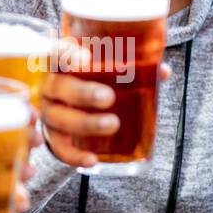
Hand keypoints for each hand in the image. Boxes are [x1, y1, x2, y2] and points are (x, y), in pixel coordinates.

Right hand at [39, 38, 169, 167]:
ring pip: (58, 118)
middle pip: (58, 87)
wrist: (70, 105)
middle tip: (108, 97)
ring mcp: (49, 112)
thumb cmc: (91, 80)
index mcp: (62, 64)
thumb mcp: (109, 70)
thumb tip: (162, 72)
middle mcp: (51, 86)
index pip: (57, 53)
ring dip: (84, 123)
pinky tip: (92, 159)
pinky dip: (74, 156)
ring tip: (112, 124)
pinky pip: (59, 148)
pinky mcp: (53, 136)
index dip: (66, 54)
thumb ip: (133, 67)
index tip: (85, 58)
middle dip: (82, 93)